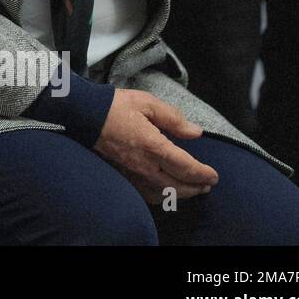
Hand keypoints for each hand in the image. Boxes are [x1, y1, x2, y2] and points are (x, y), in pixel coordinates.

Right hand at [93, 89, 218, 203]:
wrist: (84, 115)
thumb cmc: (115, 106)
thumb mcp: (147, 103)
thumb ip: (173, 118)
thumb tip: (196, 132)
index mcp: (153, 146)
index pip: (186, 167)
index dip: (203, 173)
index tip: (214, 175)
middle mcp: (145, 165)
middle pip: (177, 186)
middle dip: (196, 187)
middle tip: (207, 184)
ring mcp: (133, 173)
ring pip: (163, 193)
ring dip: (181, 194)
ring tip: (191, 190)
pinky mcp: (124, 175)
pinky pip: (147, 193)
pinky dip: (162, 196)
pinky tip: (166, 191)